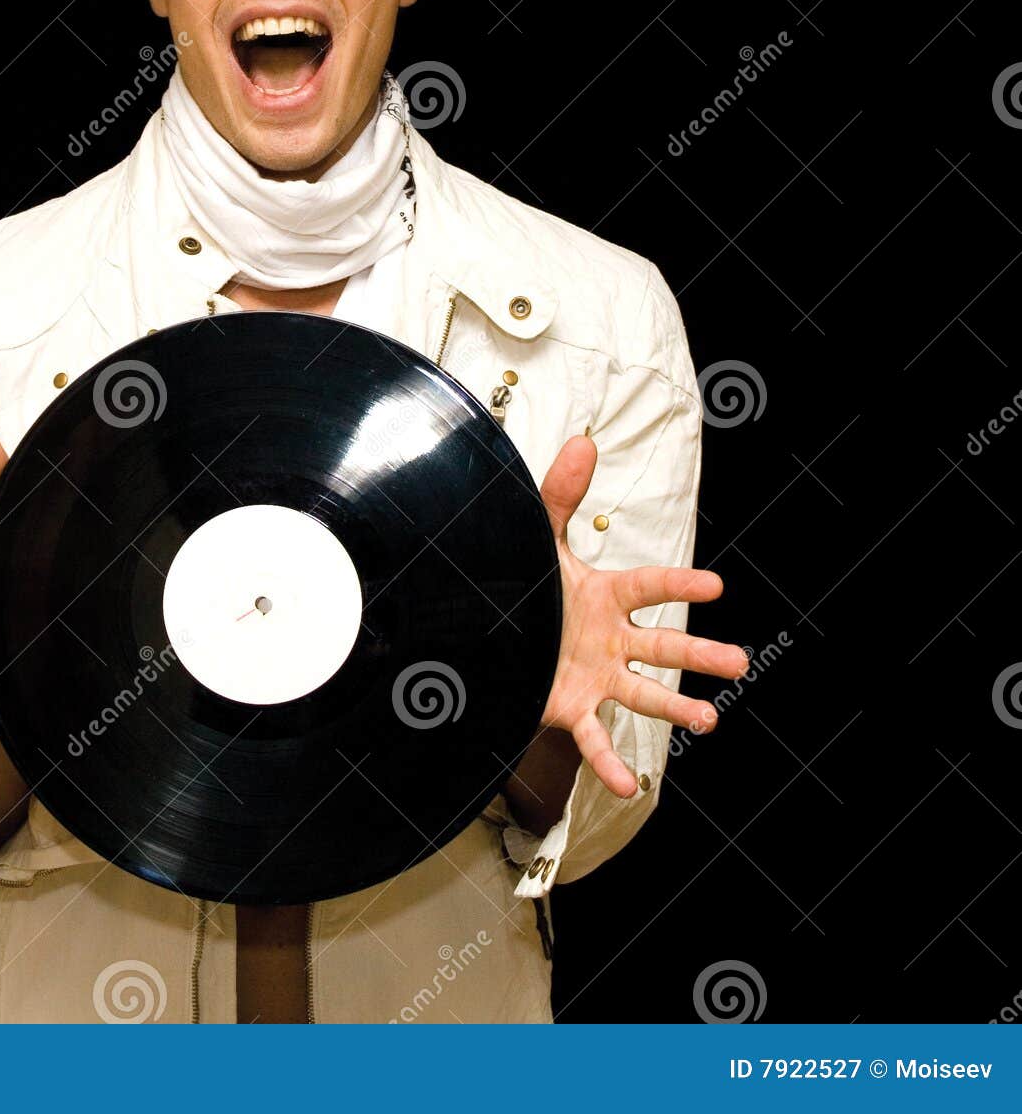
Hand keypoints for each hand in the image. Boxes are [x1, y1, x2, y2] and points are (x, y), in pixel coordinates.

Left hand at [536, 434, 747, 797]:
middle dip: (700, 653)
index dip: (679, 584)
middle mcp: (610, 639)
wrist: (489, 629)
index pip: (649, 587)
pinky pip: (595, 740)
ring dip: (676, 707)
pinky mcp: (571, 708)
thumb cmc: (526, 584)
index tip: (716, 585)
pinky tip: (627, 785)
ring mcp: (596, 676)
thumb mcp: (539, 539)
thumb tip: (583, 441)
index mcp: (606, 596)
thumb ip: (561, 494)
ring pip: (643, 693)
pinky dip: (610, 764)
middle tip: (739, 660)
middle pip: (663, 645)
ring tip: (709, 720)